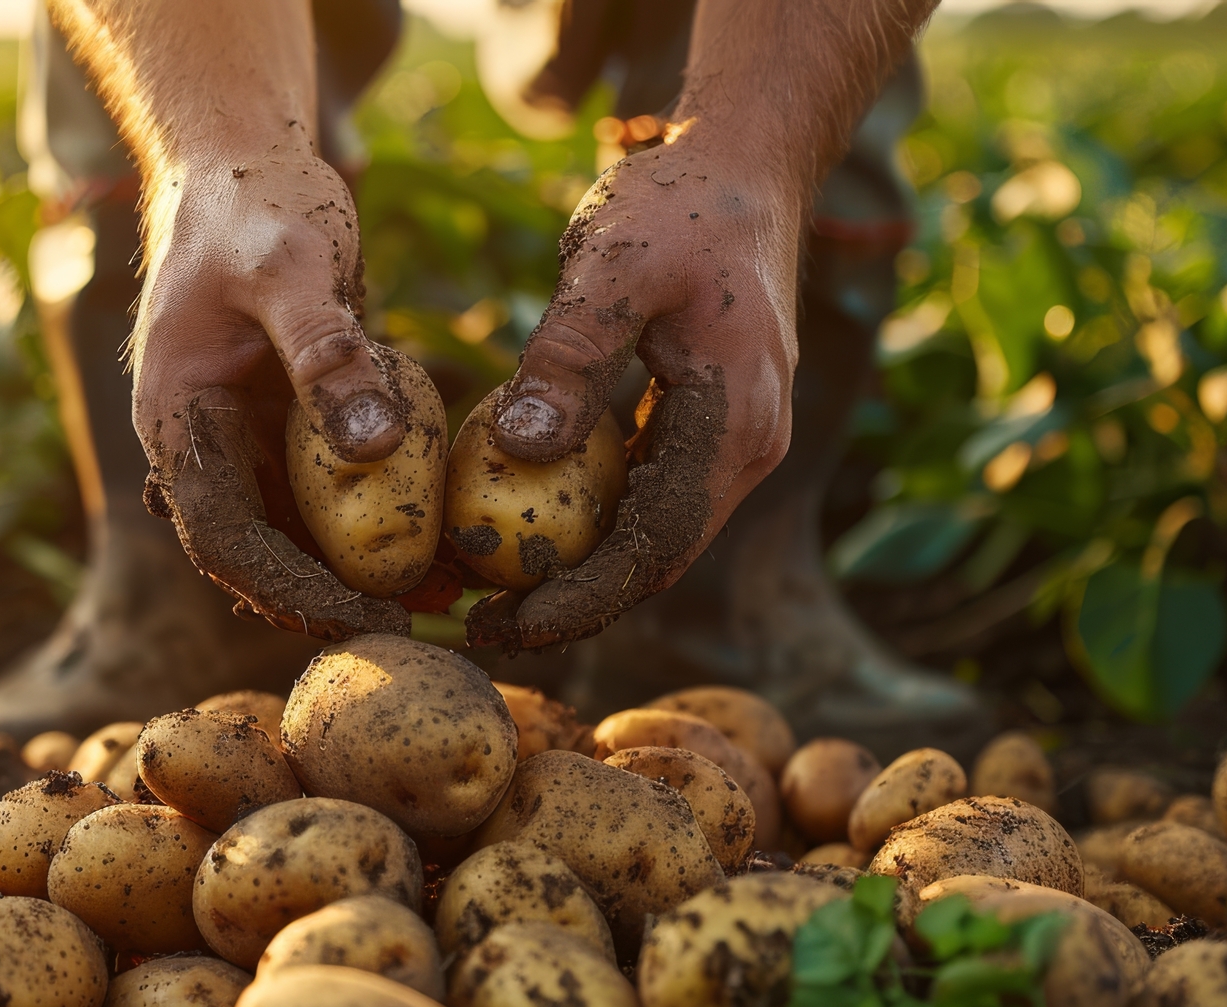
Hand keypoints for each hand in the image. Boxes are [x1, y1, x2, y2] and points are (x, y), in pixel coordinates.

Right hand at [131, 153, 414, 639]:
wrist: (247, 162)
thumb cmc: (257, 204)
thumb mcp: (292, 267)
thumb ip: (327, 354)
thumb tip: (375, 448)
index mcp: (176, 419)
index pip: (220, 535)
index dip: (286, 587)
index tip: (361, 615)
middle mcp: (204, 443)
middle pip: (257, 552)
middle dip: (328, 598)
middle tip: (412, 628)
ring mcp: (245, 438)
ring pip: (297, 531)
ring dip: (357, 570)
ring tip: (440, 601)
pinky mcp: (290, 425)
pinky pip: (332, 491)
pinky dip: (378, 520)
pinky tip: (441, 544)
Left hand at [467, 136, 803, 648]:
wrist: (745, 161)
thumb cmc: (680, 202)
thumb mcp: (613, 265)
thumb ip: (569, 356)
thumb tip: (516, 449)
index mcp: (737, 424)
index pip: (656, 548)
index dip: (579, 600)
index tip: (500, 623)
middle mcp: (747, 448)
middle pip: (658, 560)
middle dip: (573, 603)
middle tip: (479, 625)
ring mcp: (733, 439)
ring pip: (654, 535)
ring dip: (580, 569)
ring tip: (490, 591)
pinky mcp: (710, 423)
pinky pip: (648, 494)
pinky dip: (593, 521)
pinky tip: (526, 526)